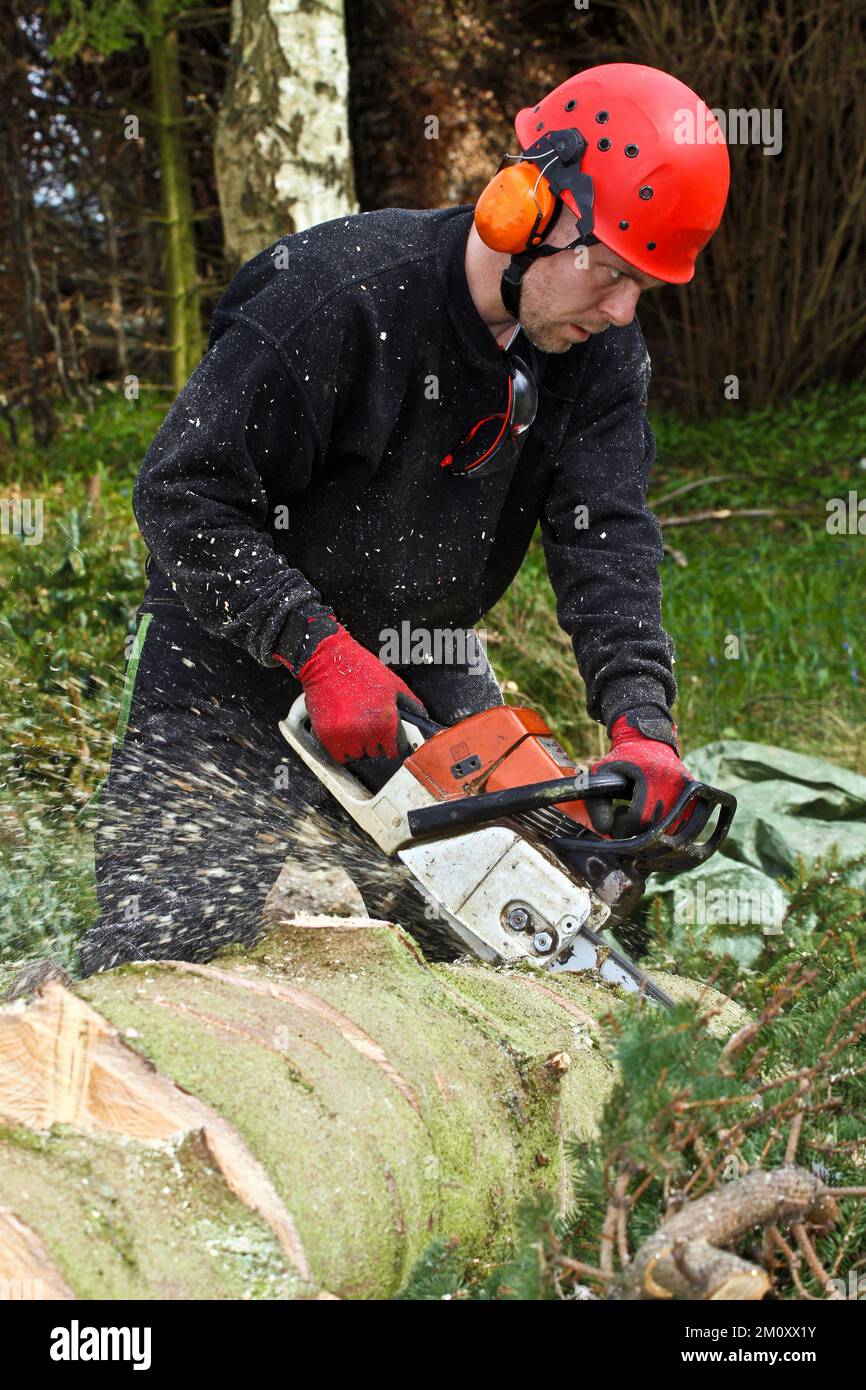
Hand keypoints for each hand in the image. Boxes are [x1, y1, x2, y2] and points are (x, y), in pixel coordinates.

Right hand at [285, 625, 427, 762]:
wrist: (327, 661)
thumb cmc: (360, 669)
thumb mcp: (393, 684)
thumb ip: (411, 704)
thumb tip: (423, 718)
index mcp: (386, 720)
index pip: (395, 750)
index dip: (393, 744)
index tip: (389, 741)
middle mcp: (367, 732)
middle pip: (376, 753)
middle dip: (375, 743)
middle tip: (368, 725)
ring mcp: (346, 735)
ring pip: (358, 755)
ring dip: (358, 746)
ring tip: (354, 726)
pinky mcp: (327, 736)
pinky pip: (340, 756)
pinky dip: (342, 749)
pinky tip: (343, 732)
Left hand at [588, 706, 692, 836]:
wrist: (648, 738)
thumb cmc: (623, 756)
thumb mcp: (603, 772)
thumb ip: (597, 802)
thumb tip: (604, 830)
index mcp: (652, 777)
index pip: (641, 817)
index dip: (625, 827)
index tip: (615, 823)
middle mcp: (674, 783)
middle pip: (656, 825)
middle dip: (636, 830)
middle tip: (623, 818)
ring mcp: (687, 788)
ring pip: (670, 827)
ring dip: (651, 829)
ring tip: (635, 814)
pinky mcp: (692, 792)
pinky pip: (681, 819)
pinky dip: (665, 824)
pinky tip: (650, 814)